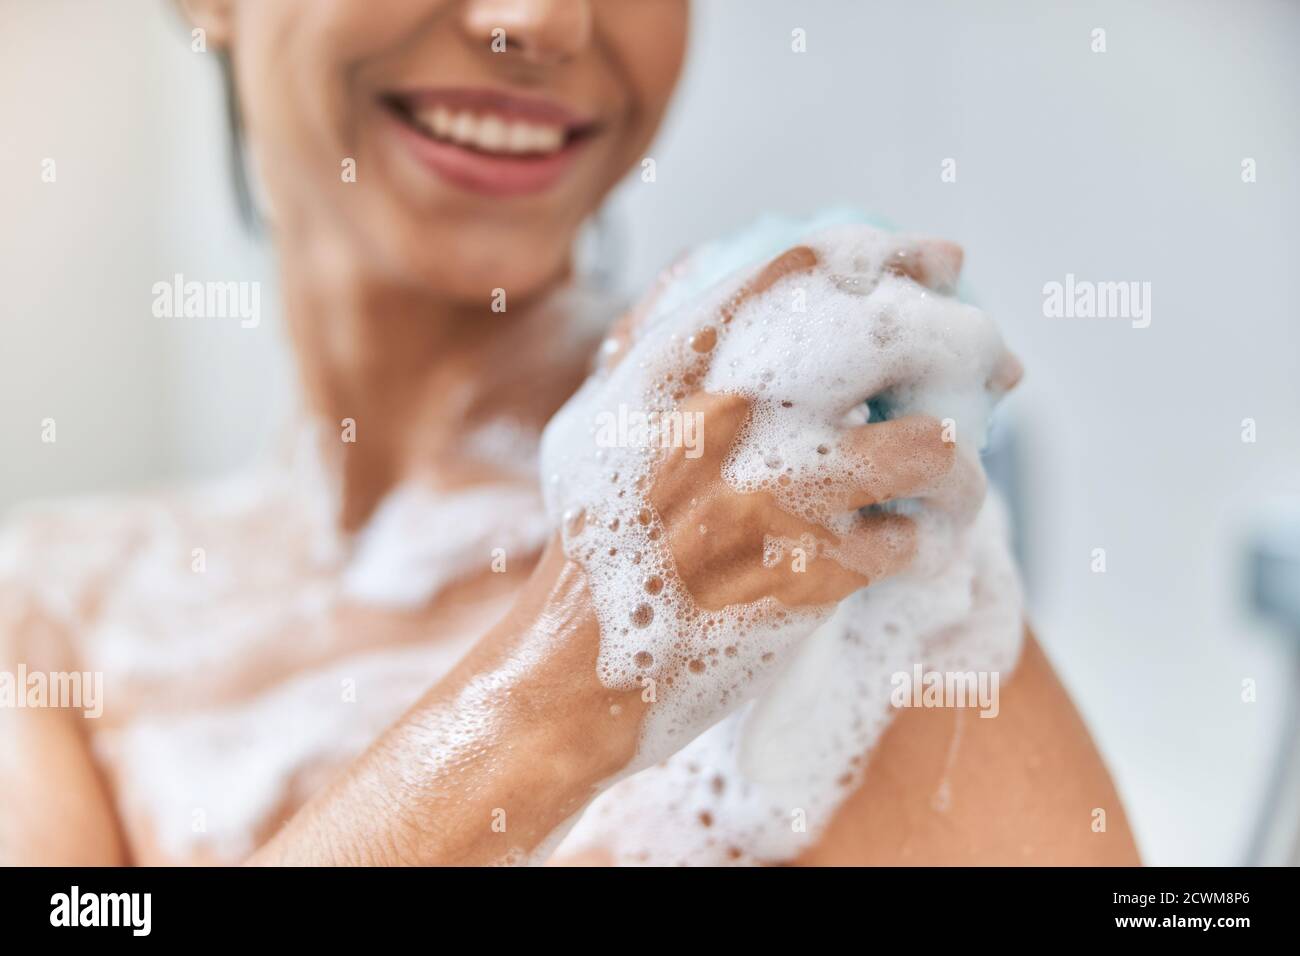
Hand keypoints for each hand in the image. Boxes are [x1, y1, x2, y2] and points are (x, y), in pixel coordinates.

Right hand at [540, 230, 1018, 764]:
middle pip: (892, 333)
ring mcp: (772, 496)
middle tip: (993, 365)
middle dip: (967, 339)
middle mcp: (730, 415)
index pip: (808, 268)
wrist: (570, 670)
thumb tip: (721, 283)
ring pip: (929, 443)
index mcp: (677, 365)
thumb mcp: (598, 424)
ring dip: (959, 463)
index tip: (945, 260)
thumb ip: (658, 351)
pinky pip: (912, 541)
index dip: (897, 254)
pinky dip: (924, 544)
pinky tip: (908, 550)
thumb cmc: (590, 545)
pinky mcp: (807, 578)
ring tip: (952, 483)